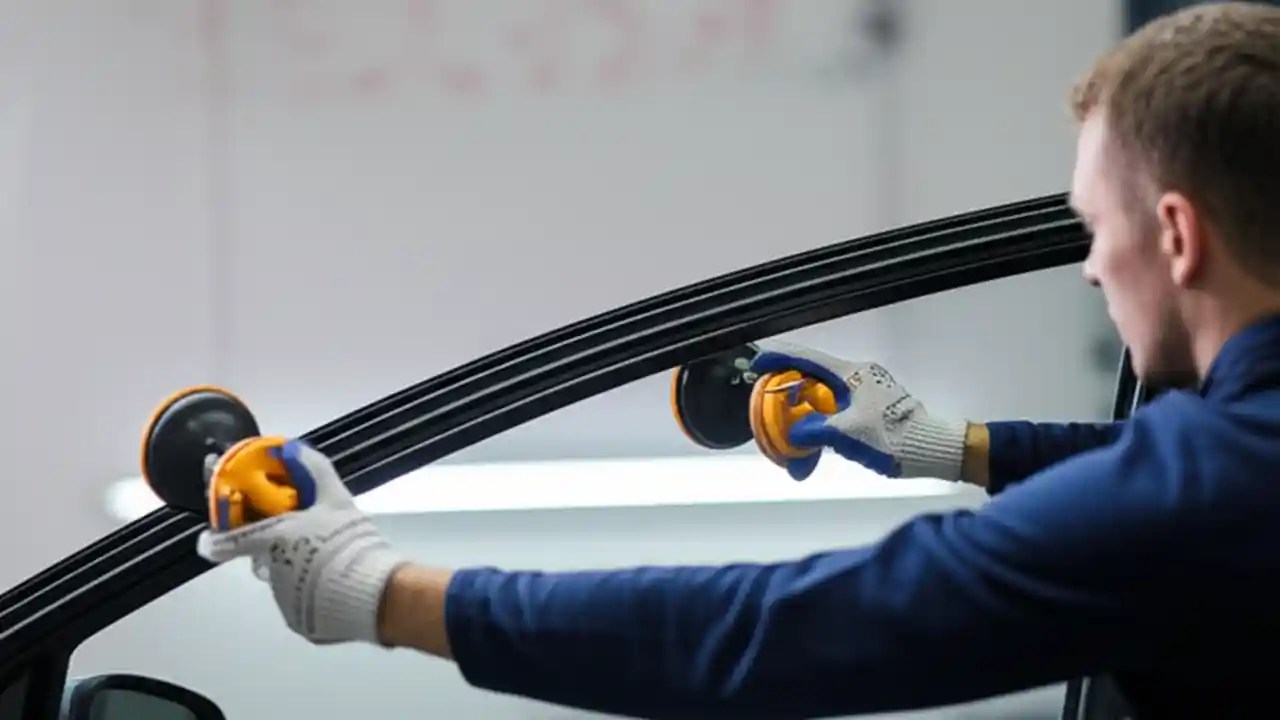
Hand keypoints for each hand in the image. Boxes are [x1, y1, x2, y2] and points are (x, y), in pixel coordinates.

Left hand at [196, 439, 405, 645]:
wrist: (376, 592)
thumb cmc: (349, 541)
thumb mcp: (337, 498)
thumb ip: (313, 470)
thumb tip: (291, 447)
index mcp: (274, 539)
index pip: (228, 542)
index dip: (214, 540)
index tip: (206, 540)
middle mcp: (271, 571)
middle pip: (265, 559)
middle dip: (279, 551)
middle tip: (307, 543)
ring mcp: (283, 599)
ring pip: (284, 581)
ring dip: (298, 573)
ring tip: (330, 566)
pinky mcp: (298, 621)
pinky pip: (299, 605)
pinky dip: (311, 596)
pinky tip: (334, 587)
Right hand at [749, 339, 967, 481]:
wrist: (933, 449)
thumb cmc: (894, 436)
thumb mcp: (847, 435)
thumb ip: (814, 431)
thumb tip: (795, 433)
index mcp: (851, 374)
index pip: (807, 359)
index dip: (779, 359)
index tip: (758, 365)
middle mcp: (858, 377)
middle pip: (813, 377)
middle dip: (789, 392)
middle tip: (771, 405)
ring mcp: (867, 393)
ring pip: (825, 397)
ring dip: (806, 414)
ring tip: (792, 433)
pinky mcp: (873, 408)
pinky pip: (838, 411)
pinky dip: (822, 424)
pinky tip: (816, 444)